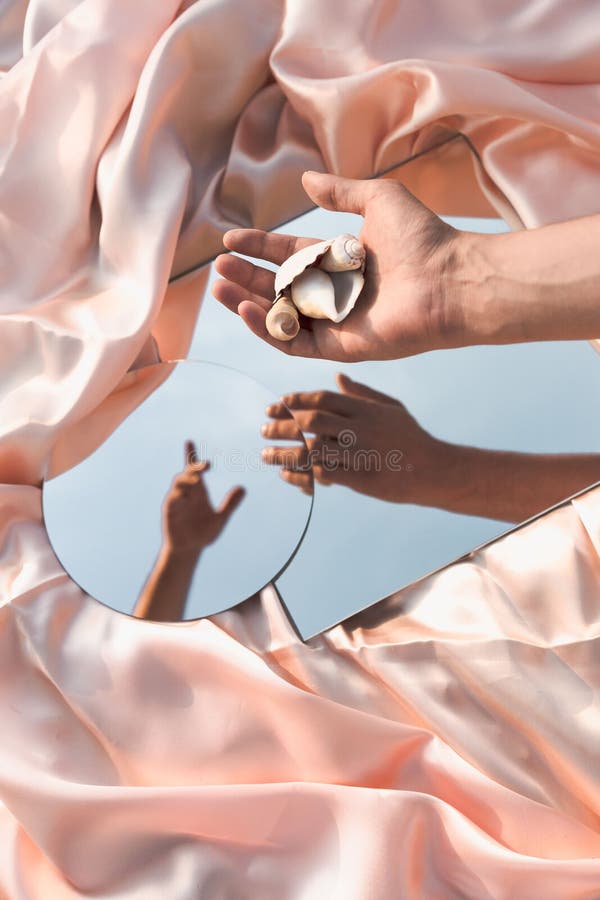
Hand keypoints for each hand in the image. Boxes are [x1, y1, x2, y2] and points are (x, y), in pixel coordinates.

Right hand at [162, 440, 244, 556]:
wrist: (189, 549)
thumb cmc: (203, 533)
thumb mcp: (220, 519)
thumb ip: (230, 504)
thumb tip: (243, 488)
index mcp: (197, 491)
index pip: (192, 469)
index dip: (190, 455)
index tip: (189, 442)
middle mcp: (186, 492)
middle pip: (187, 473)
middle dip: (195, 467)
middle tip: (207, 466)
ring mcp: (176, 501)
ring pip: (178, 484)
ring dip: (187, 480)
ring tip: (198, 480)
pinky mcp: (170, 512)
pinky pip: (172, 501)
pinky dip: (177, 497)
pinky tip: (185, 497)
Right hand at [212, 171, 462, 361]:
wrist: (449, 280)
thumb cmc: (423, 238)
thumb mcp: (377, 199)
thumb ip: (340, 192)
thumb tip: (306, 179)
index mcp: (340, 261)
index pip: (288, 254)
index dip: (258, 246)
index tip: (229, 238)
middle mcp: (334, 293)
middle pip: (278, 286)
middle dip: (245, 276)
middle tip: (218, 267)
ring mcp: (335, 323)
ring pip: (280, 317)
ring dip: (247, 303)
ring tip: (220, 288)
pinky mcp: (338, 347)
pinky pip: (294, 343)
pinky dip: (268, 329)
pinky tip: (247, 309)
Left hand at [261, 373, 462, 507]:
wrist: (433, 470)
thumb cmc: (411, 436)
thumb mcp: (390, 408)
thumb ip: (361, 392)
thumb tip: (337, 375)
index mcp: (365, 409)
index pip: (322, 398)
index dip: (296, 401)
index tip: (278, 404)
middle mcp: (359, 428)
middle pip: (311, 422)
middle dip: (282, 425)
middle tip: (263, 428)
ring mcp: (359, 454)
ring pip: (311, 451)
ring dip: (283, 452)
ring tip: (265, 454)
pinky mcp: (360, 478)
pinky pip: (322, 475)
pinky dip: (300, 475)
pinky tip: (286, 474)